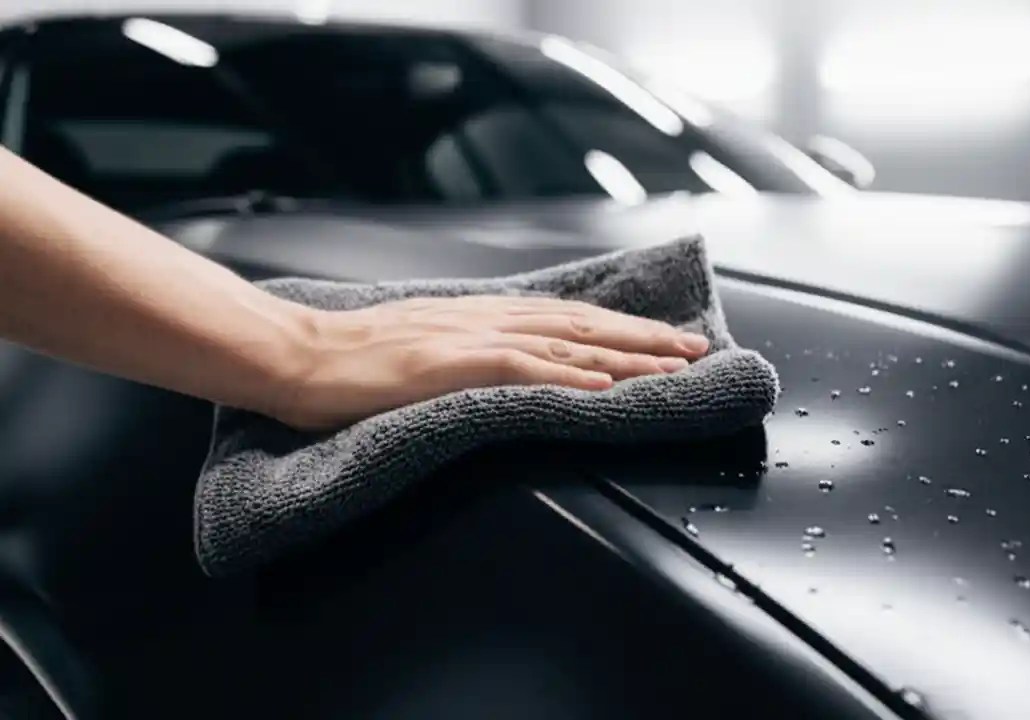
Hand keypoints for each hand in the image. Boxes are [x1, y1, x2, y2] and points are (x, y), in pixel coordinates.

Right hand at [269, 295, 710, 430]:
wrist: (300, 353)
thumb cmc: (354, 356)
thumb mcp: (425, 344)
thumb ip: (470, 346)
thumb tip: (512, 358)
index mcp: (482, 315)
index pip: (568, 319)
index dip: (622, 328)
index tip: (664, 337)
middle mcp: (488, 318)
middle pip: (583, 325)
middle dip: (645, 338)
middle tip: (696, 346)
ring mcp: (471, 338)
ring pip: (567, 343)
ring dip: (626, 355)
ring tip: (673, 364)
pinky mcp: (450, 363)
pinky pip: (521, 368)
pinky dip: (567, 375)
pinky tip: (604, 384)